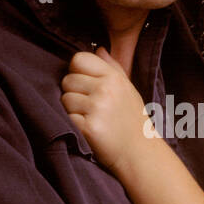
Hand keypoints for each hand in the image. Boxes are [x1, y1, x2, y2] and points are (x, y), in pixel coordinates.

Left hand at [61, 49, 151, 173]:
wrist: (140, 154)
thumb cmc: (132, 121)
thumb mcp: (128, 89)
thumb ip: (112, 67)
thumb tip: (98, 49)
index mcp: (114, 77)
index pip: (79, 59)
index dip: (77, 71)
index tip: (84, 85)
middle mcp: (105, 89)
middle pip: (67, 80)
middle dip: (73, 93)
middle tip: (90, 108)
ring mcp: (96, 108)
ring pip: (64, 100)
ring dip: (72, 111)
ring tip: (90, 119)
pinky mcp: (88, 127)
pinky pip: (66, 118)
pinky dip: (73, 125)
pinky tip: (88, 130)